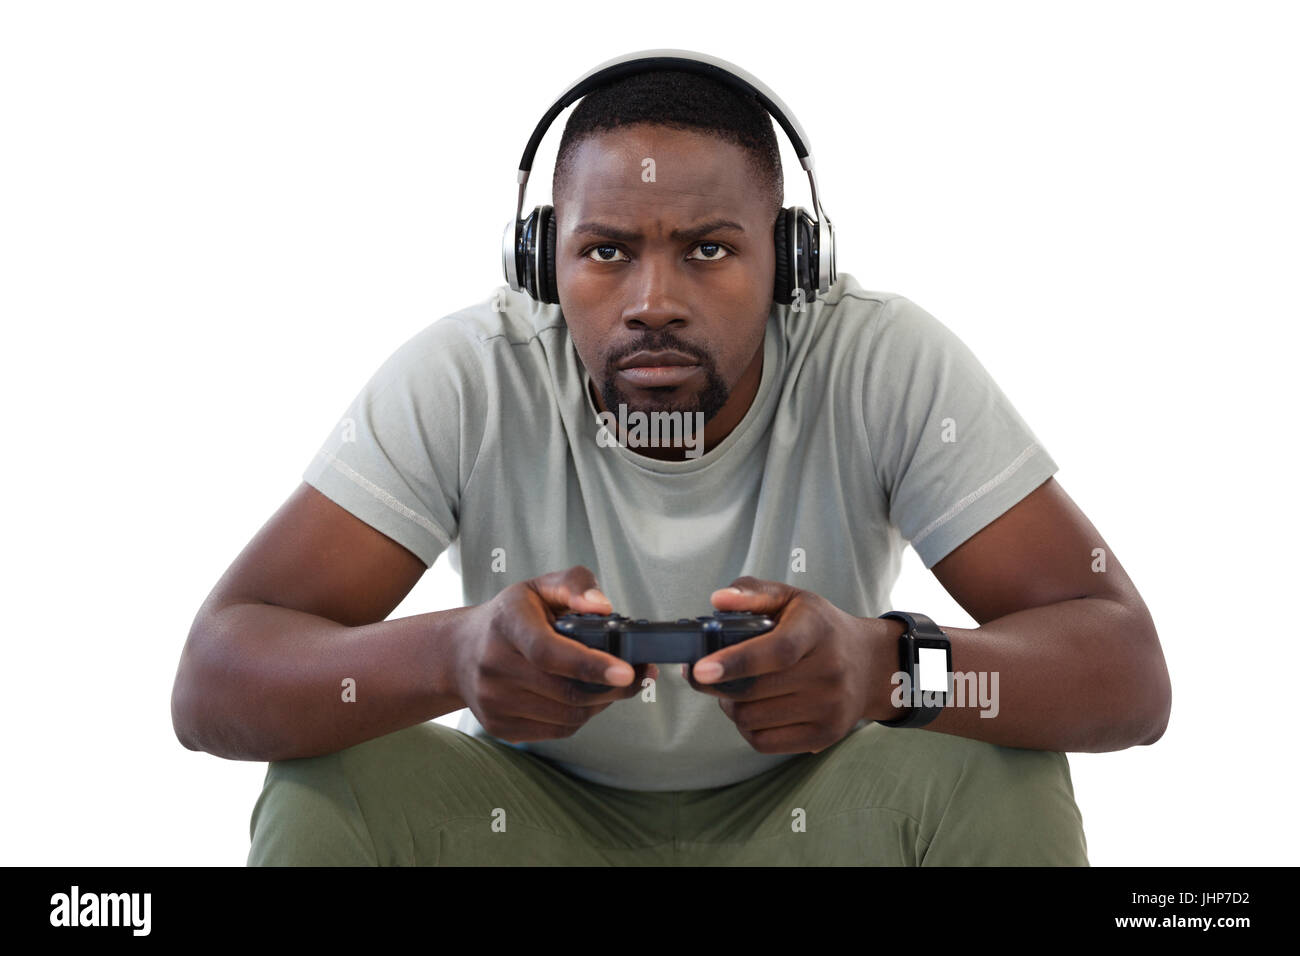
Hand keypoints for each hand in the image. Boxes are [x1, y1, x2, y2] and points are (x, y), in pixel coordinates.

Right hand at [455, 566, 656, 743]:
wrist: (460, 651)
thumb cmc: (511, 617)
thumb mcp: (540, 586)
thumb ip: (576, 585)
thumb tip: (603, 606)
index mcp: (507, 623)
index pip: (549, 652)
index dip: (591, 664)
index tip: (627, 671)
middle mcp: (494, 665)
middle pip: (566, 691)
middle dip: (612, 687)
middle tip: (636, 676)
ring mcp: (494, 701)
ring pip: (568, 716)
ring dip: (599, 704)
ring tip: (607, 684)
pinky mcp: (499, 727)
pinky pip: (557, 731)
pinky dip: (580, 717)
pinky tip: (582, 697)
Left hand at [681, 576, 901, 753]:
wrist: (869, 665)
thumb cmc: (820, 628)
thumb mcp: (792, 599)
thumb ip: (753, 592)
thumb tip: (717, 599)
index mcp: (816, 630)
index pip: (776, 651)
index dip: (735, 662)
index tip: (699, 669)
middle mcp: (828, 671)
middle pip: (754, 691)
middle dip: (718, 686)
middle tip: (709, 674)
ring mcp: (829, 707)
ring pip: (752, 720)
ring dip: (731, 707)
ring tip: (738, 691)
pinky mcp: (825, 735)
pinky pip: (764, 743)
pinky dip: (747, 728)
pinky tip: (754, 710)